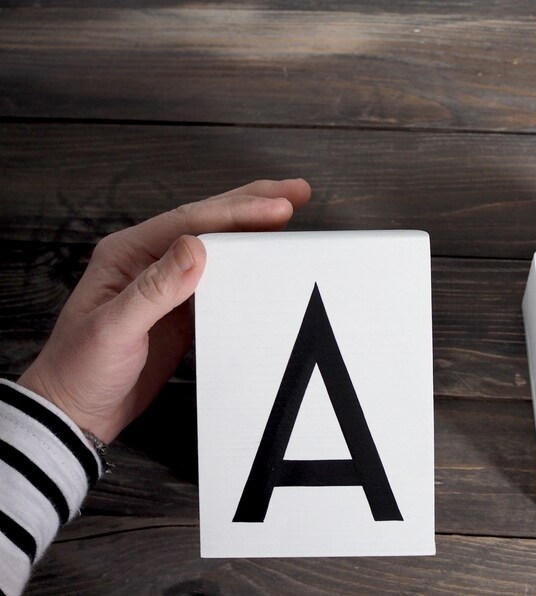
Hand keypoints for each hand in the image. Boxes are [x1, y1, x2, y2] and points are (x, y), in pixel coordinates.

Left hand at [18, 179, 310, 442]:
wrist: (78, 411)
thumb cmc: (80, 369)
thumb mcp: (113, 329)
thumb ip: (154, 289)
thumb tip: (195, 248)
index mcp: (128, 253)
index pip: (191, 223)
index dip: (237, 212)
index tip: (277, 207)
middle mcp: (151, 260)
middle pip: (209, 221)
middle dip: (253, 203)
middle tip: (295, 192)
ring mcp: (170, 284)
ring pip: (220, 246)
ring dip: (254, 230)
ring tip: (289, 212)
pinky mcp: (185, 309)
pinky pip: (223, 279)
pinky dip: (249, 266)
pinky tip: (267, 260)